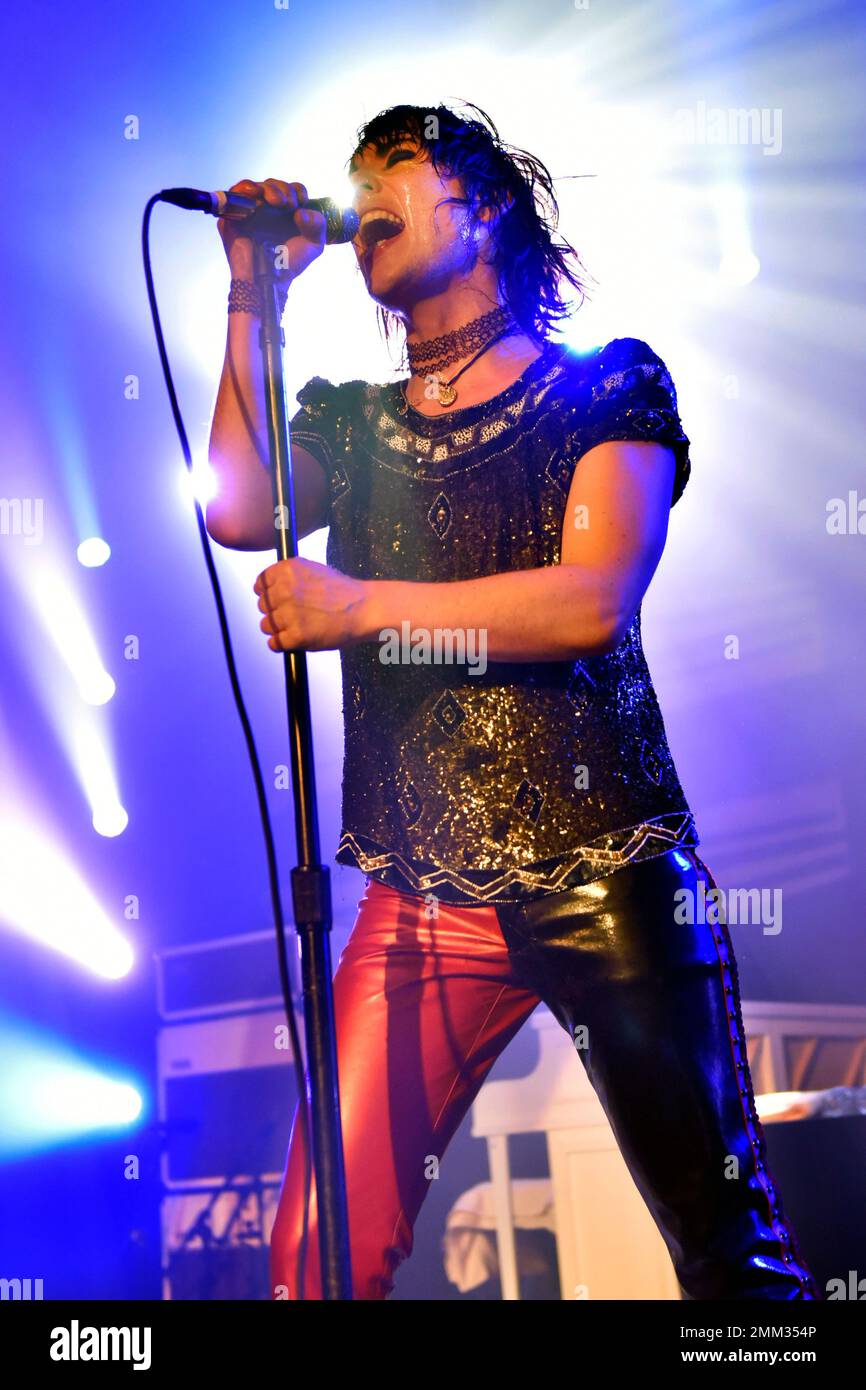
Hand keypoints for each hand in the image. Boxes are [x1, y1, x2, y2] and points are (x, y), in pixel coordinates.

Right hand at [218, 178, 326, 281]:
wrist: (269, 280)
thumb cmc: (288, 265)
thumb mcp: (313, 245)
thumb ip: (318, 225)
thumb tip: (303, 212)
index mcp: (284, 213)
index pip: (290, 190)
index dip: (297, 190)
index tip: (301, 202)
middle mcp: (266, 210)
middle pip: (273, 185)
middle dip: (283, 190)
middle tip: (288, 204)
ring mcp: (249, 212)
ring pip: (255, 186)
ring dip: (268, 188)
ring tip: (277, 201)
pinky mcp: (232, 217)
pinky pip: (235, 194)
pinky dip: (246, 189)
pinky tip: (257, 195)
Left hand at [254, 557, 369, 651]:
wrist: (365, 609)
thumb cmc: (344, 592)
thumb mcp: (313, 570)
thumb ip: (290, 577)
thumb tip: (271, 586)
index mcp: (288, 571)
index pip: (260, 584)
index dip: (267, 593)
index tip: (275, 600)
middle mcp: (285, 590)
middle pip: (263, 606)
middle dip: (274, 611)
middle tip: (293, 615)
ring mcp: (289, 614)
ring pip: (266, 626)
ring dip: (278, 629)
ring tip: (297, 628)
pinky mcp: (296, 636)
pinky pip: (274, 644)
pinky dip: (282, 644)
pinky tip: (296, 639)